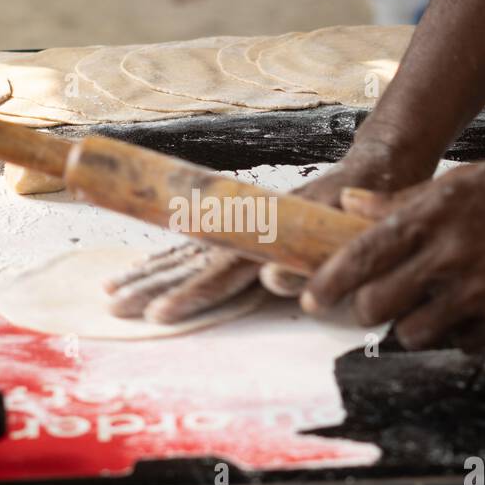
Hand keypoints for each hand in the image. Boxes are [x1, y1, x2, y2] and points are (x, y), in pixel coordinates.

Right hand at [104, 134, 433, 322]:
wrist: (373, 170)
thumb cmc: (365, 209)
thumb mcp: (349, 236)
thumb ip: (314, 262)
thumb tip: (271, 279)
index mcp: (270, 236)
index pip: (223, 271)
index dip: (191, 293)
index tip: (158, 313)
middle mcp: (247, 231)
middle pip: (191, 260)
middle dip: (150, 284)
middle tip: (113, 306)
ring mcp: (241, 228)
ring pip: (185, 251)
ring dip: (148, 271)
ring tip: (111, 292)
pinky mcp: (241, 227)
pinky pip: (197, 247)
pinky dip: (167, 258)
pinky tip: (142, 269)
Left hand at [302, 154, 484, 350]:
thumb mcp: (465, 179)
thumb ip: (403, 201)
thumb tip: (350, 204)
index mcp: (433, 215)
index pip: (361, 256)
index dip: (327, 283)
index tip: (310, 298)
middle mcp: (449, 257)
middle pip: (375, 306)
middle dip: (365, 309)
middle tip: (372, 304)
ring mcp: (477, 295)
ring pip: (412, 334)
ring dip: (411, 325)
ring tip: (427, 305)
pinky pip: (460, 344)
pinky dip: (456, 334)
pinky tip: (470, 310)